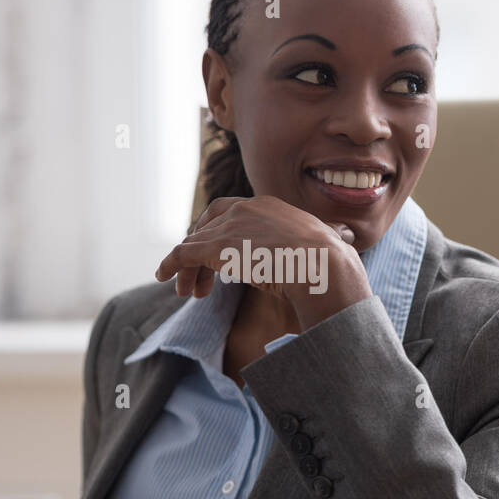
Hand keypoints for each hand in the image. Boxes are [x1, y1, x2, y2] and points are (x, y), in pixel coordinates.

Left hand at [155, 195, 372, 329]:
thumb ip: (307, 244)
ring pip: (194, 244)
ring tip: (188, 293)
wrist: (322, 266)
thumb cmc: (327, 264)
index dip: (217, 232)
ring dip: (188, 269)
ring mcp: (229, 226)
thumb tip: (334, 247)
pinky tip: (164, 277)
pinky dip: (170, 264)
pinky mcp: (216, 246)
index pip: (230, 212)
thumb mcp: (315, 246)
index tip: (217, 257)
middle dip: (200, 253)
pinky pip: (183, 254)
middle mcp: (245, 208)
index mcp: (268, 205)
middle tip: (202, 281)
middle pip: (208, 227)